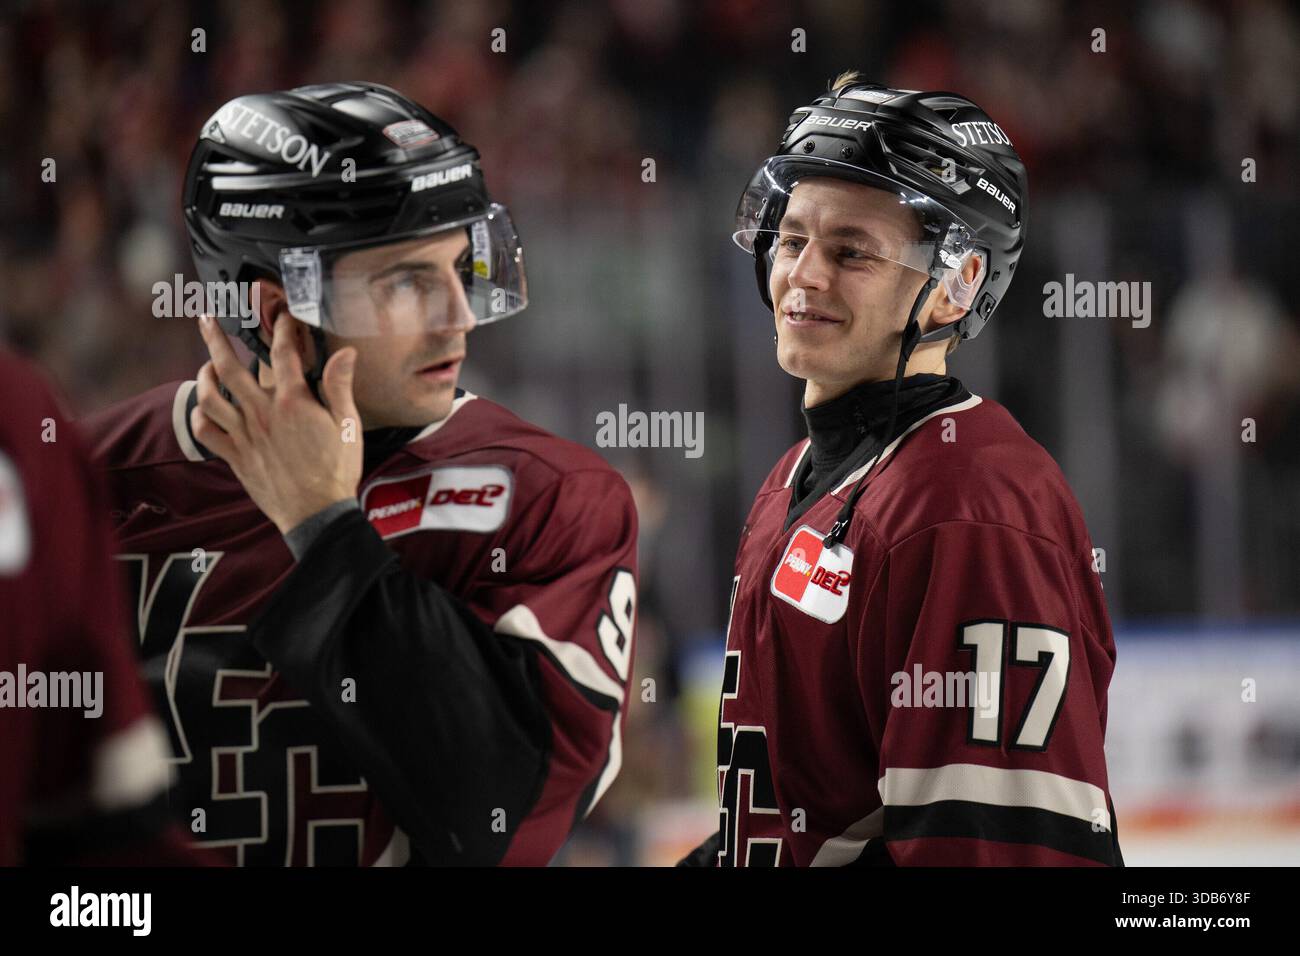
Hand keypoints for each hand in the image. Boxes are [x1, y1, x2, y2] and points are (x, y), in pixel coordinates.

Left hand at [192, 313, 362, 534]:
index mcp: (292, 402)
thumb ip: (341, 386)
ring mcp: (245, 435)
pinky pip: (206, 431)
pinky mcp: (235, 456)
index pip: (283, 354)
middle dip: (216, 337)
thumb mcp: (348, 425)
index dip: (282, 329)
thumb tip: (346, 353)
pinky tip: (207, 407)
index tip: (283, 316)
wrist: (317, 513)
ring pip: (209, 397)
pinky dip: (201, 416)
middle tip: (207, 318)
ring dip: (203, 375)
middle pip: (229, 367)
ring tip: (207, 363)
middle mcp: (262, 413)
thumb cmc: (337, 470)